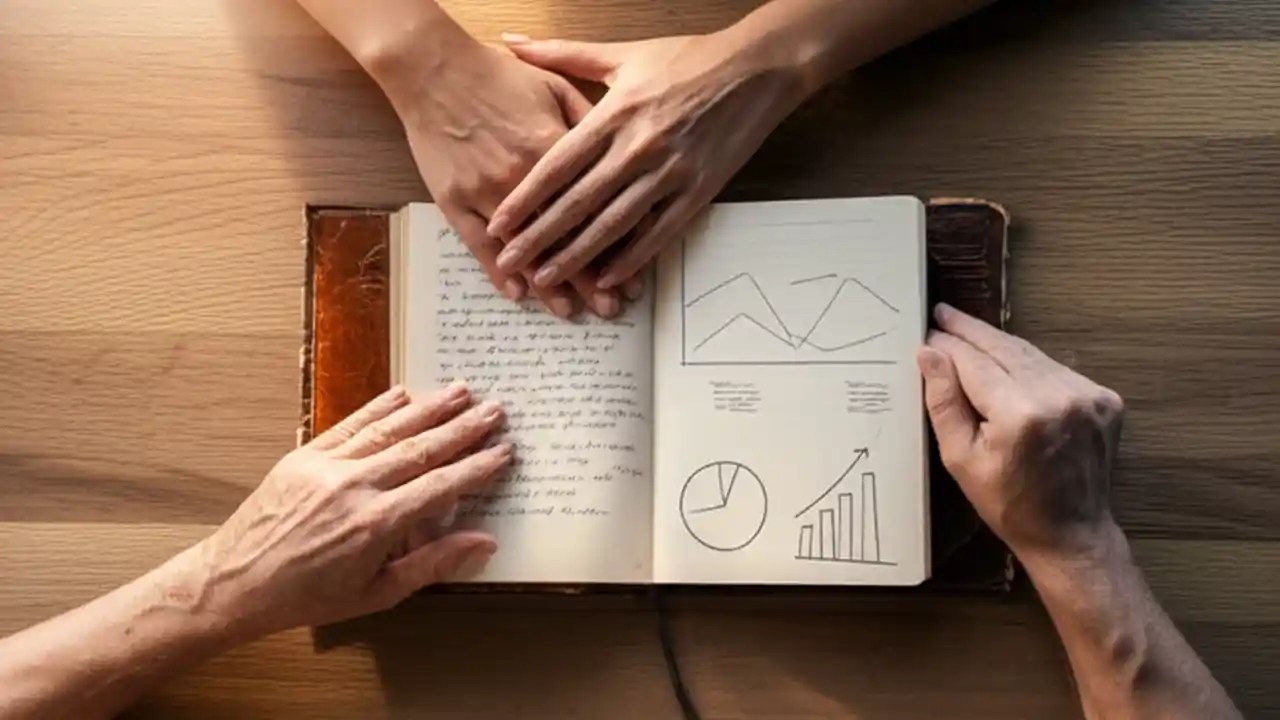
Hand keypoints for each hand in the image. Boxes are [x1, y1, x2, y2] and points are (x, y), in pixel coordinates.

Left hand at [190, 384, 510, 636]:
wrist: (236, 582)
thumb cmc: (308, 597)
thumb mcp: (376, 594)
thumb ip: (432, 563)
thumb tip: (483, 541)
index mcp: (377, 525)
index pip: (441, 486)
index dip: (476, 467)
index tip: (503, 451)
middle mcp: (355, 487)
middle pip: (422, 449)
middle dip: (463, 428)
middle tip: (495, 409)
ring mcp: (328, 467)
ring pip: (390, 429)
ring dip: (429, 408)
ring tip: (460, 390)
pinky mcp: (305, 456)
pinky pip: (350, 425)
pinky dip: (379, 407)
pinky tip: (405, 393)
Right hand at [384, 36, 632, 316]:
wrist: (434, 68)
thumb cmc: (498, 74)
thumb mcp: (555, 86)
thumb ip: (589, 124)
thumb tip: (618, 156)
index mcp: (553, 147)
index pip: (592, 208)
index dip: (615, 244)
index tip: (634, 273)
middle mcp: (521, 177)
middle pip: (563, 237)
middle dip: (589, 278)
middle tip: (611, 308)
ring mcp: (485, 192)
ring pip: (523, 247)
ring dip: (548, 283)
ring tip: (571, 312)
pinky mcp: (454, 200)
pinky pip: (478, 244)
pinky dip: (498, 270)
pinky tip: (516, 294)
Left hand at [487, 32, 805, 289]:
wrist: (756, 68)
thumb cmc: (688, 58)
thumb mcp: (622, 54)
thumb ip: (562, 54)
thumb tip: (511, 41)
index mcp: (615, 113)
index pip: (558, 164)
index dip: (525, 198)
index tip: (499, 224)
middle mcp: (639, 146)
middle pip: (578, 202)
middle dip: (540, 236)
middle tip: (510, 263)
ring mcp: (671, 172)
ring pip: (615, 223)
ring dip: (578, 255)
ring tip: (549, 278)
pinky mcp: (699, 191)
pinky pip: (660, 232)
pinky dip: (633, 257)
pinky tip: (608, 277)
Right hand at [918, 304, 1124, 559]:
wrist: (1072, 533)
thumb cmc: (1007, 503)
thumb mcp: (960, 458)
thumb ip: (943, 402)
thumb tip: (930, 354)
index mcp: (1020, 414)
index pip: (974, 363)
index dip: (949, 346)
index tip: (927, 332)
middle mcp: (1058, 396)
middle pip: (1004, 349)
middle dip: (971, 332)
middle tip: (943, 315)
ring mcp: (1087, 394)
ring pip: (1030, 354)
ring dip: (998, 344)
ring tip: (968, 334)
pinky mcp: (1104, 398)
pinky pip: (1054, 369)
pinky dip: (1028, 364)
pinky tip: (1006, 364)